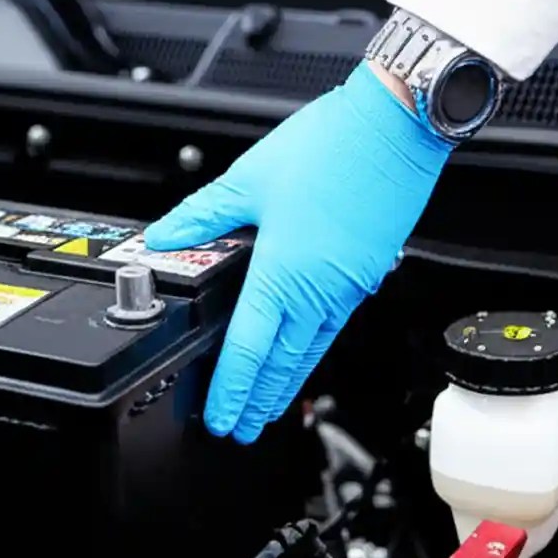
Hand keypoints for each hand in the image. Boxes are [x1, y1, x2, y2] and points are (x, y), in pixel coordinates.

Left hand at [145, 61, 451, 443]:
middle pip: (281, 363)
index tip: (218, 416)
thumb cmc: (331, 148)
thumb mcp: (246, 180)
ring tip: (269, 408)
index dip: (229, 388)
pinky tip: (304, 355)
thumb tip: (163, 237)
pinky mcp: (362, 273)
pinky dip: (311, 351)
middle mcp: (318, 290)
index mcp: (283, 272)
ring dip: (286, 384)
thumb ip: (201, 216)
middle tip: (240, 429)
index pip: (247, 348)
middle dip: (257, 401)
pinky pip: (331, 327)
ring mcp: (346, 286)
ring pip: (310, 350)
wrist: (395, 127)